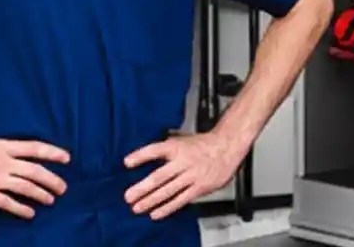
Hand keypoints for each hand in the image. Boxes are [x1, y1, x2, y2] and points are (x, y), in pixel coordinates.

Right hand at [0, 138, 69, 218]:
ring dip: (41, 195)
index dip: (52, 152)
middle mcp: (2, 161)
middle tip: (61, 187)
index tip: (65, 157)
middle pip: (35, 171)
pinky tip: (29, 213)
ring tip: (49, 200)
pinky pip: (10, 203)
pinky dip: (22, 209)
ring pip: (27, 187)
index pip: (33, 147)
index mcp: (0, 146)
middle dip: (52, 180)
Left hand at [122, 131, 245, 219]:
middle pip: (159, 176)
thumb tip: (142, 157)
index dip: (141, 156)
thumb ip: (164, 150)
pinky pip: (181, 200)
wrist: (226, 148)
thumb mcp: (180, 141)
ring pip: (168, 190)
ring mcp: (191, 175)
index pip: (155, 150)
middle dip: (142, 188)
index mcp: (176, 147)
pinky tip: (156, 213)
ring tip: (138, 207)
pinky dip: (167, 208)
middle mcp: (183, 161)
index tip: (127, 162)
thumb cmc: (201, 145)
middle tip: (129, 196)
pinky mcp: (199, 188)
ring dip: (151, 200)